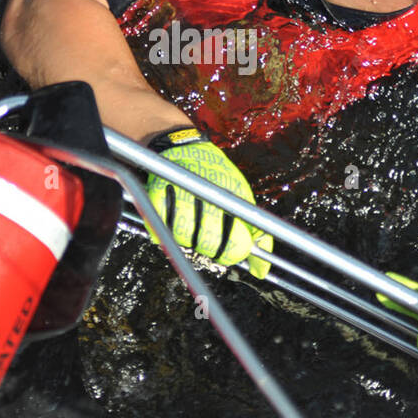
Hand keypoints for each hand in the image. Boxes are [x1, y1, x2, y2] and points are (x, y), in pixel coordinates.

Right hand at [144, 128, 271, 278]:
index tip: (231, 253)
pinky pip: (160, 226)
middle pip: (206, 241)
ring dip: (187, 241)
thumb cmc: (215, 176)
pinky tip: (173, 226)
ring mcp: (180, 192)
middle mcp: (205, 193)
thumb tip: (261, 271)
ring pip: (183, 236)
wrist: (182, 145)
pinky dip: (165, 232)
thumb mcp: (241, 198)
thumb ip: (255, 233)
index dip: (231, 253)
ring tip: (192, 233)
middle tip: (209, 245)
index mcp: (229, 194)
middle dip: (209, 249)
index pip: (232, 239)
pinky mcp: (157, 192)